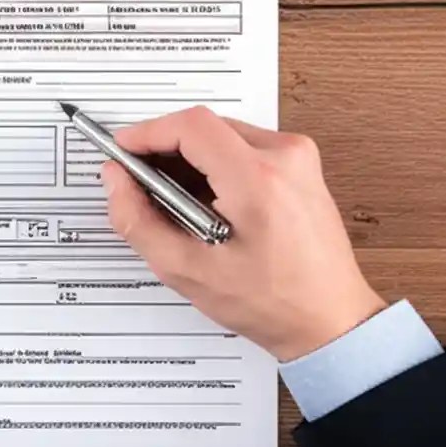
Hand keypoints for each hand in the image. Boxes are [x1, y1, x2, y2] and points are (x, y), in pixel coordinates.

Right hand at [102, 106, 383, 361]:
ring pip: (223, 135)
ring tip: (177, 204)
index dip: (148, 133)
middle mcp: (285, 157)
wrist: (329, 319)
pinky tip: (206, 203)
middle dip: (166, 150)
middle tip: (142, 185)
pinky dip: (216, 166)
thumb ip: (139, 222)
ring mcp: (298, 157)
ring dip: (191, 159)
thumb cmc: (272, 303)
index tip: (123, 150)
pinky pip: (244, 147)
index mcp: (258, 180)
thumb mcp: (188, 271)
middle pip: (205, 127)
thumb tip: (116, 182)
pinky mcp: (301, 165)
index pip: (191, 126)